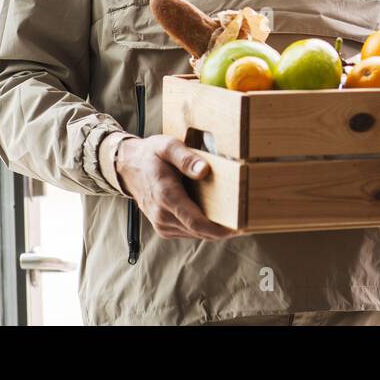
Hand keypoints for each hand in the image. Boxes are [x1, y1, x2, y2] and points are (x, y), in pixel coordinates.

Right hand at [115, 135, 238, 240]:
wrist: (128, 167)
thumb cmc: (151, 154)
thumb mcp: (167, 146)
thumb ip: (185, 158)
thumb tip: (204, 171)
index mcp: (166, 196)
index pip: (197, 222)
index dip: (222, 229)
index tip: (243, 226)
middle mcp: (163, 216)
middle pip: (201, 231)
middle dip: (226, 229)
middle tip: (250, 220)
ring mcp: (162, 224)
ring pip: (197, 233)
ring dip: (217, 229)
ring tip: (239, 217)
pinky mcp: (164, 228)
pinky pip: (190, 231)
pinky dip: (205, 227)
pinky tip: (219, 215)